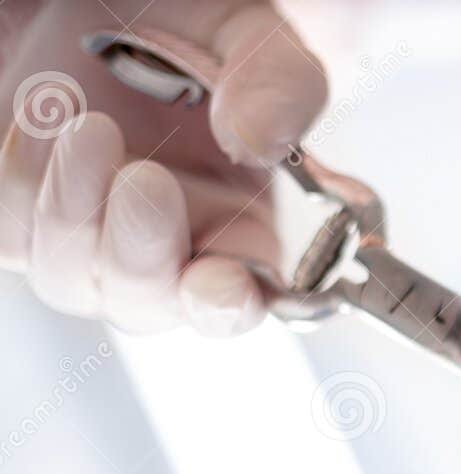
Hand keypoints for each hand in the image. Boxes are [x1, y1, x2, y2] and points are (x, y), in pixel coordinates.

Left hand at [0, 0, 326, 334]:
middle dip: (141, 255)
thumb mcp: (250, 36)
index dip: (227, 305)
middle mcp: (166, 248)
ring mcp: (88, 235)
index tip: (218, 284)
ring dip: (74, 211)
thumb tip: (262, 141)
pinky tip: (46, 116)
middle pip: (144, 302)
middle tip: (147, 180)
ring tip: (88, 127)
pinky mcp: (22, 211)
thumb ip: (278, 85)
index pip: (239, 299)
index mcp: (242, 228)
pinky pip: (7, 232)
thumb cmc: (186, 25)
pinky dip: (22, 180)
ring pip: (66, 276)